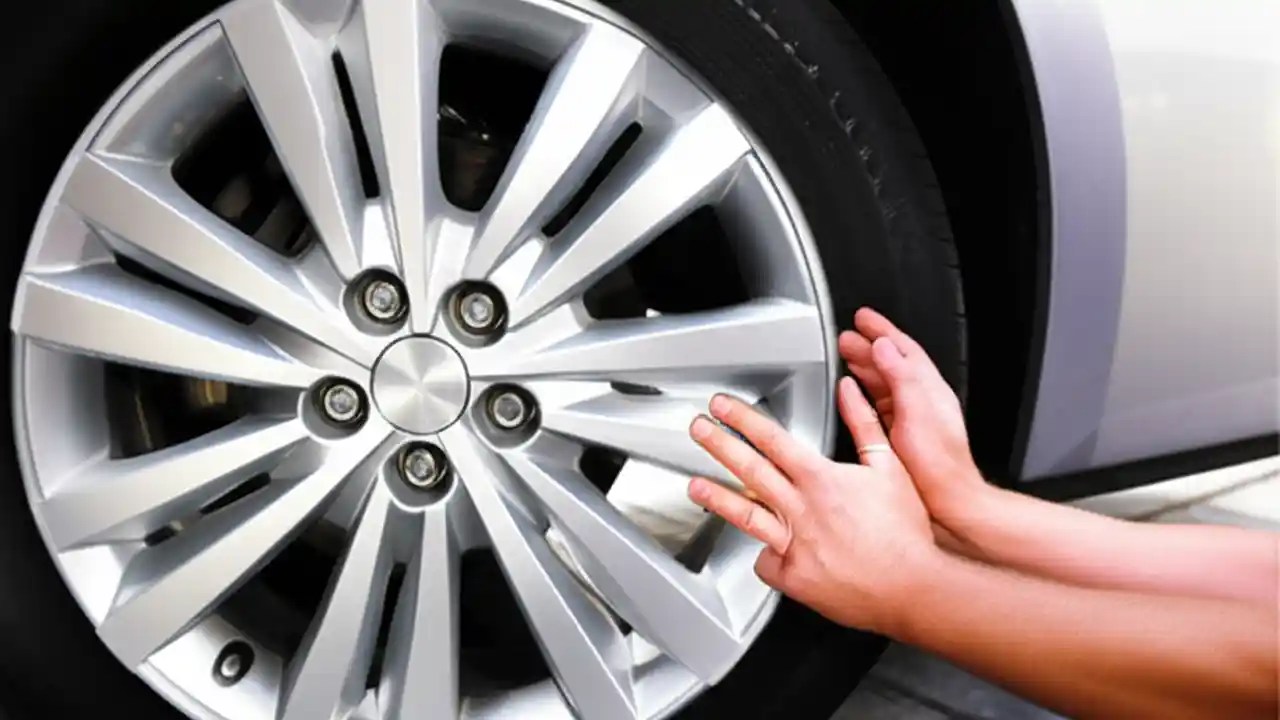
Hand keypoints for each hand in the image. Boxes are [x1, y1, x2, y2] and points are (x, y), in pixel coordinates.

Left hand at [687, 383, 939, 634]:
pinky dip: (765, 555)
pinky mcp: (794, 577)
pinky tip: (763, 549)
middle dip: (719, 445)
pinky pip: (767, 563)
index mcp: (822, 479)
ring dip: (718, 497)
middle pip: (750, 470)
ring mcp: (795, 544)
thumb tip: (850, 391)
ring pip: (746, 516)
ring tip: (695, 485)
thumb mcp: (890, 467)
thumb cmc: (906, 532)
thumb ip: (865, 425)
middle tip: (699, 429)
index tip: (722, 407)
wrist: (914, 586)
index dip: (742, 420)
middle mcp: (802, 509)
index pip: (772, 439)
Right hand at [837, 308, 987, 524]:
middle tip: (846, 336)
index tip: (863, 318)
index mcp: (929, 389)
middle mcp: (922, 400)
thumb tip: (884, 347)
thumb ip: (902, 377)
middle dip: (868, 346)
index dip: (883, 330)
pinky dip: (864, 391)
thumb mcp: (918, 413)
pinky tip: (853, 393)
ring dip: (865, 366)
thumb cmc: (939, 464)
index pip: (904, 348)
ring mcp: (911, 417)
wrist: (948, 500)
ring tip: (847, 355)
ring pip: (885, 381)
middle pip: (892, 362)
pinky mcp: (901, 434)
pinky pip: (879, 402)